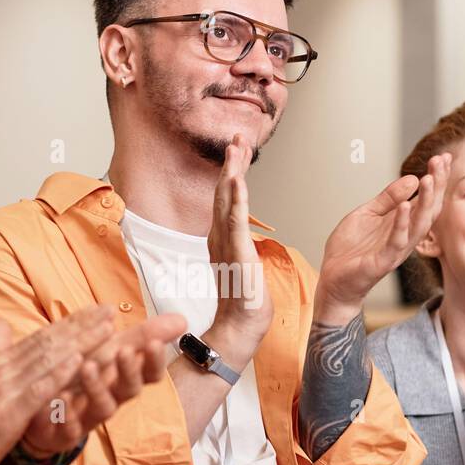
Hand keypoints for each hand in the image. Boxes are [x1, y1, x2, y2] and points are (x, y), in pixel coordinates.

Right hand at [0, 306, 114, 464]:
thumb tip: (1, 323)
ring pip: (48, 361)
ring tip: (106, 330)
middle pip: (50, 343)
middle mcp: (5, 370)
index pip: (42, 337)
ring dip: (79, 343)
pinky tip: (78, 363)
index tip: (97, 310)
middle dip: (83, 327)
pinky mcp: (7, 414)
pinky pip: (37, 391)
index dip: (72, 322)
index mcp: (1, 363)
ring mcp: (5, 390)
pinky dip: (58, 376)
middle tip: (111, 311)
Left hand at [19, 312, 186, 456]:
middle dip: (129, 371)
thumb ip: (141, 336)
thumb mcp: (110, 352)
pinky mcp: (65, 434)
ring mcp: (89, 417)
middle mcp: (111, 397)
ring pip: (103, 408)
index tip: (155, 342)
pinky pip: (70, 429)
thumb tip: (182, 320)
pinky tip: (61, 394)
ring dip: (97, 387)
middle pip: (129, 389)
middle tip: (125, 350)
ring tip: (87, 365)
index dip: (154, 361)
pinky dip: (66, 414)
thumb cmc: (84, 380)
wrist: (48, 418)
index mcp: (122, 378)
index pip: (148, 373)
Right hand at [205, 133, 272, 364]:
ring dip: (232, 172)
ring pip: (227, 200)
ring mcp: (226, 244)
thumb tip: (244, 243)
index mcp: (223, 240)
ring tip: (236, 148)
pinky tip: (237, 180)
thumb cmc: (244, 303)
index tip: (238, 151)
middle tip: (237, 137)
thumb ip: (241, 251)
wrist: (239, 327)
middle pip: (224, 193)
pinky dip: (236, 199)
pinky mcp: (236, 253)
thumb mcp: (244, 268)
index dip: (232, 174)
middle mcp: (219, 238)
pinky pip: (235, 221)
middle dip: (231, 163)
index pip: (227, 200)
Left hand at [313, 153, 449, 323]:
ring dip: (425, 201)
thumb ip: (387, 198)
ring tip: (428, 179)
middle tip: (442, 161)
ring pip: (419, 224)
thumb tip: (412, 179)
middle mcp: (405, 235)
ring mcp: (396, 249)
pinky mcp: (383, 261)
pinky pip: (397, 241)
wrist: (333, 279)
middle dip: (437, 184)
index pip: (426, 199)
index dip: (436, 179)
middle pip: (429, 208)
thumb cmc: (351, 250)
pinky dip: (401, 223)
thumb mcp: (367, 215)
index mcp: (402, 223)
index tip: (444, 157)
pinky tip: (403, 206)